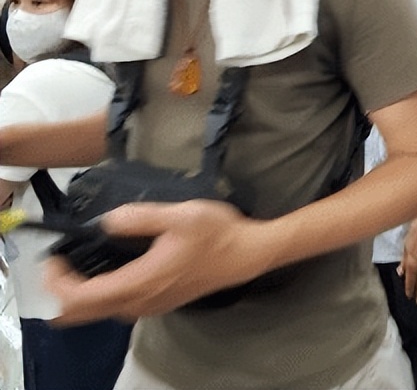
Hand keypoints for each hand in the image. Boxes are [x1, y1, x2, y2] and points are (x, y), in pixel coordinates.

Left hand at [45, 200, 272, 323]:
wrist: (249, 253)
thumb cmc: (217, 234)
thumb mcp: (180, 215)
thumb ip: (139, 217)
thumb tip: (107, 221)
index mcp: (138, 282)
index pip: (78, 298)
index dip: (56, 282)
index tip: (55, 257)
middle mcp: (139, 302)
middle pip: (80, 314)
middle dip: (60, 293)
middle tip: (61, 263)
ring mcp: (149, 306)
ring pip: (98, 311)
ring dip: (79, 293)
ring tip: (78, 262)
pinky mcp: (159, 302)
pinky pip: (116, 306)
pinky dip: (99, 293)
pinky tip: (107, 269)